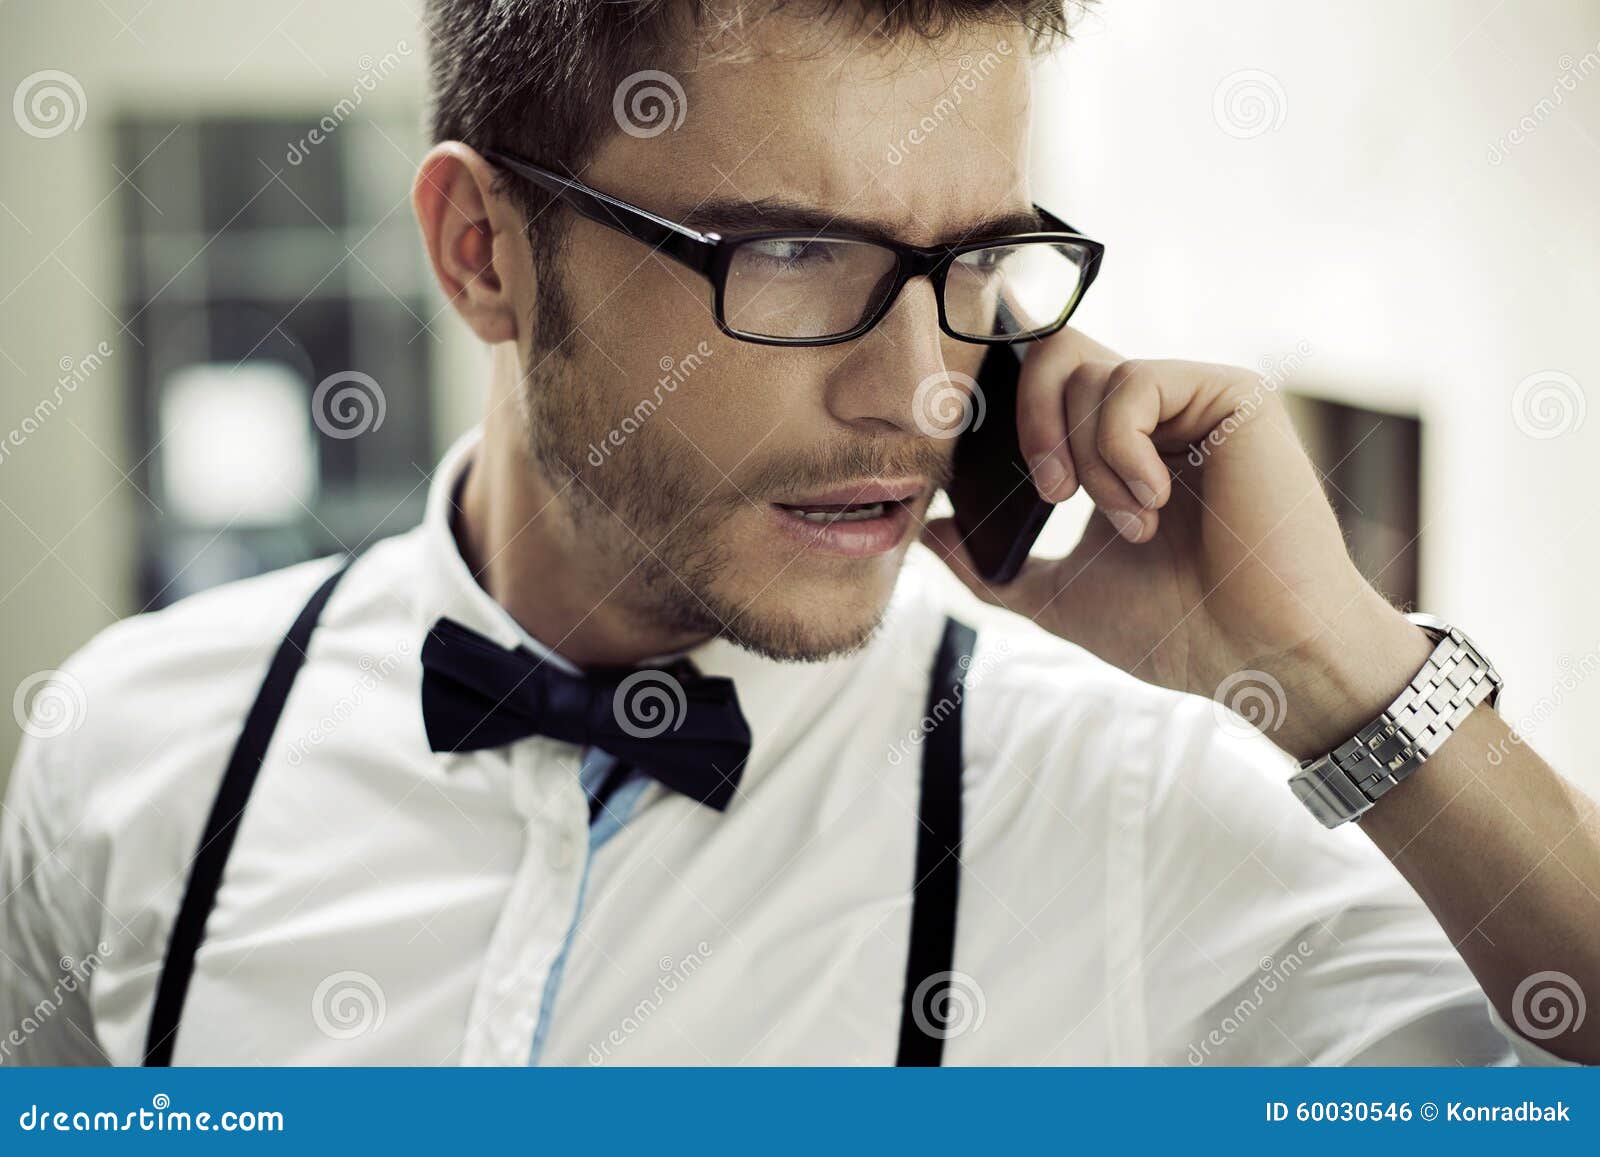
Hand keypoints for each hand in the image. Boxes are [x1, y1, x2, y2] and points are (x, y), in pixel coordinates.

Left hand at [922, 327, 1432, 758]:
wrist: (1260, 656)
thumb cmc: (1177, 631)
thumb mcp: (1060, 596)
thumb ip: (991, 565)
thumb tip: (926, 531)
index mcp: (1113, 447)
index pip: (1040, 385)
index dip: (999, 406)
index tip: (979, 462)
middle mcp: (1153, 413)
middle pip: (1054, 353)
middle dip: (1029, 422)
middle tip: (1051, 497)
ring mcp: (1193, 398)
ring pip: (1089, 374)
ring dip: (1089, 460)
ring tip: (1136, 525)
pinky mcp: (1231, 392)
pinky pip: (1134, 382)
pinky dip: (1122, 450)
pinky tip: (1156, 502)